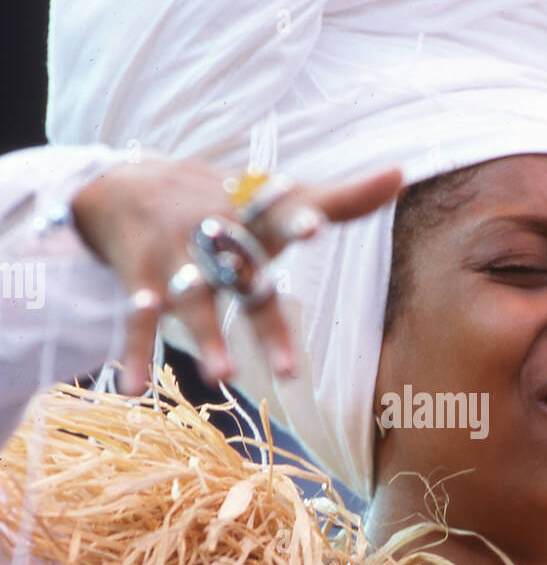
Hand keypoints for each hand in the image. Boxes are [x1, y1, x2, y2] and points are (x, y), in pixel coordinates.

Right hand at [70, 157, 402, 394]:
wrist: (128, 184)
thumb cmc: (224, 201)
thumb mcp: (275, 199)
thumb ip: (339, 199)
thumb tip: (400, 174)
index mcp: (249, 216)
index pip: (275, 217)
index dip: (294, 219)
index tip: (314, 228)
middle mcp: (212, 236)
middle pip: (242, 277)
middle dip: (263, 317)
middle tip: (290, 366)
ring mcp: (173, 260)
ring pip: (193, 301)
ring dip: (206, 338)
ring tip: (224, 378)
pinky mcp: (141, 282)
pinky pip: (137, 322)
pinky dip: (135, 354)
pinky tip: (133, 390)